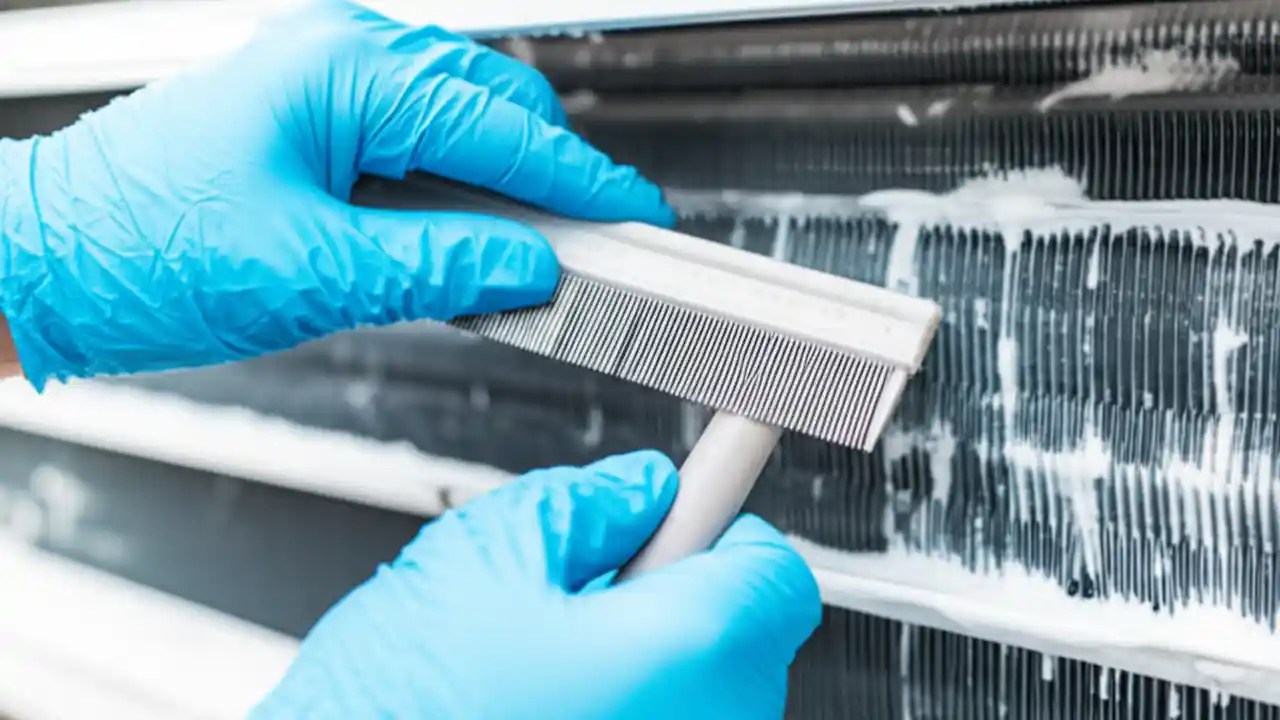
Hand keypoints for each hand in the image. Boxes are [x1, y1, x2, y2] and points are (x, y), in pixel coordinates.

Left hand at [0, 0, 670, 387]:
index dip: (582, 181)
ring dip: (506, 179)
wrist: (37, 262)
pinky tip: (470, 231)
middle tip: (598, 240)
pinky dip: (457, 184)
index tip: (636, 215)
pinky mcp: (308, 120)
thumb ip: (440, 265)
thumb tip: (527, 264)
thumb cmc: (138, 250)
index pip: (503, 130)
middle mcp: (336, 57)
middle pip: (493, 104)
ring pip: (458, 118)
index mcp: (344, 73)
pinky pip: (414, 138)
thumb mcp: (313, 272)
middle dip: (553, 171)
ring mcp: (321, 82)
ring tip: (539, 246)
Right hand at [252, 450, 820, 718]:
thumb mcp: (482, 559)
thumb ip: (584, 505)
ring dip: (644, 661)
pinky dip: (626, 712)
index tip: (688, 512)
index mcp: (688, 648)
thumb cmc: (401, 711)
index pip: (777, 570)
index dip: (725, 527)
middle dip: (673, 592)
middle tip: (581, 590)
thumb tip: (642, 488)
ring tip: (542, 665)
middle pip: (741, 633)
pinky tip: (545, 711)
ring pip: (699, 692)